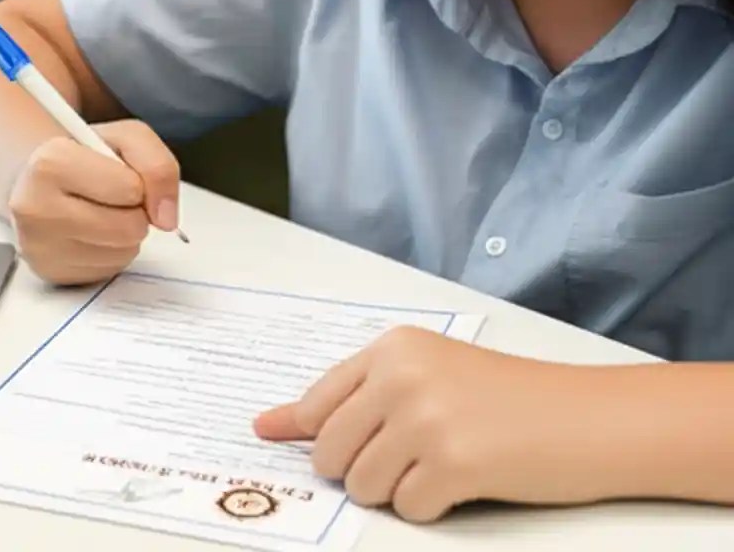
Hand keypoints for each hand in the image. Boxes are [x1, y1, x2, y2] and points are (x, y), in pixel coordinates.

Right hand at [8, 119, 180, 284]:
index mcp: (51, 163)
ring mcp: (40, 246)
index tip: (117, 175)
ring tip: (100, 213)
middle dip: (135, 212)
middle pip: (129, 227)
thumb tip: (167, 219)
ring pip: (123, 253)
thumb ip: (158, 166)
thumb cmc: (83, 158)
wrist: (38, 181)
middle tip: (113, 198)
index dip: (137, 182)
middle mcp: (36, 207)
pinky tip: (90, 234)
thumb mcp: (124, 139)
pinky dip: (111, 253)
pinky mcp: (50, 272)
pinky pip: (109, 271)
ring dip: (126, 235)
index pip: (130, 189)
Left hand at [253, 327, 613, 522]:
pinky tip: (467, 481)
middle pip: (330, 454)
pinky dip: (433, 508)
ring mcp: (426, 419)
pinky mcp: (454, 462)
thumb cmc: (512, 399)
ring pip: (363, 487)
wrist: (591, 417)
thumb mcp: (427, 377)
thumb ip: (350, 399)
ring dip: (398, 490)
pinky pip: (408, 510)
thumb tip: (268, 426)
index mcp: (392, 350)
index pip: (316, 404)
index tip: (270, 436)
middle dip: (360, 469)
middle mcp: (402, 377)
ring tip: (444, 463)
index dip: (305, 433)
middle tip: (410, 457)